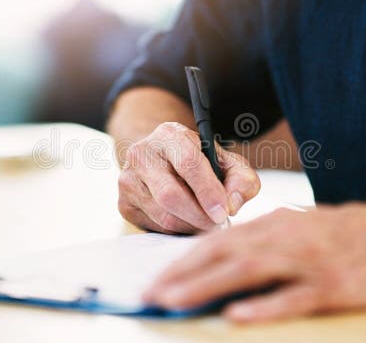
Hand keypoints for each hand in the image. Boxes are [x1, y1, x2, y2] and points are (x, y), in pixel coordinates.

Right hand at [118, 122, 260, 233]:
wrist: (163, 162)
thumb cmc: (201, 163)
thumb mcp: (227, 162)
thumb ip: (241, 179)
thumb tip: (232, 204)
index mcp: (169, 134)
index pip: (188, 163)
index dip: (208, 191)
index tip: (224, 212)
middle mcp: (142, 153)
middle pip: (170, 194)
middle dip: (200, 215)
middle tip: (218, 224)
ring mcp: (128, 179)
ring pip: (163, 215)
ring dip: (191, 226)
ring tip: (206, 222)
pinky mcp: (124, 204)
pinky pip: (155, 227)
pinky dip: (177, 231)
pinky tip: (188, 222)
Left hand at [144, 204, 365, 321]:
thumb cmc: (362, 235)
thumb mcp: (312, 229)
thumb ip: (272, 242)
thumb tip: (229, 260)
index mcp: (282, 224)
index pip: (221, 240)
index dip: (185, 259)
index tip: (156, 277)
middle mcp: (291, 237)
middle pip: (225, 253)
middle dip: (182, 274)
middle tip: (149, 293)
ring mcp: (313, 261)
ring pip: (249, 271)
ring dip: (206, 286)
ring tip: (174, 300)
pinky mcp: (337, 287)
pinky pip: (295, 298)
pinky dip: (264, 306)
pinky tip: (237, 316)